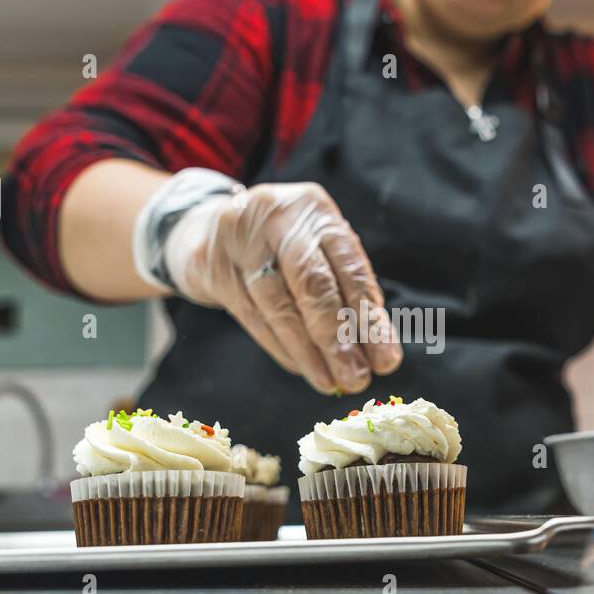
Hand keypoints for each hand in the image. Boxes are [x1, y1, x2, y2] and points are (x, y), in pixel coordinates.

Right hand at [164, 181, 401, 392]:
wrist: (207, 228)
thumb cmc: (279, 246)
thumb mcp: (315, 249)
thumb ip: (345, 287)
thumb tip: (377, 347)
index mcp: (316, 210)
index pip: (349, 267)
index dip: (369, 317)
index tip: (386, 359)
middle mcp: (279, 218)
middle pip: (313, 284)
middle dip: (339, 338)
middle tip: (357, 378)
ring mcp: (241, 240)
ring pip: (279, 306)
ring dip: (308, 352)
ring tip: (330, 383)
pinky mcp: (213, 265)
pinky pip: (251, 316)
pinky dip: (280, 347)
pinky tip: (300, 366)